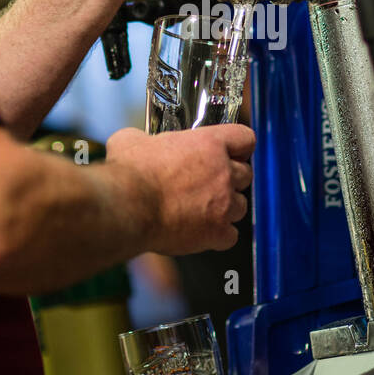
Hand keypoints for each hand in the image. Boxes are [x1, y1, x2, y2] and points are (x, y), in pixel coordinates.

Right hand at [105, 124, 253, 253]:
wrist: (127, 208)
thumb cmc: (130, 174)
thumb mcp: (131, 140)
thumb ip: (145, 139)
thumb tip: (137, 142)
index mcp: (209, 144)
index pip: (244, 138)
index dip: (238, 146)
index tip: (231, 152)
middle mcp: (223, 173)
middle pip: (246, 174)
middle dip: (231, 179)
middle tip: (210, 183)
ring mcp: (223, 205)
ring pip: (240, 206)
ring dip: (226, 208)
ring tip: (204, 210)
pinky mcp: (216, 233)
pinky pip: (230, 236)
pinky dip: (219, 236)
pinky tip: (202, 232)